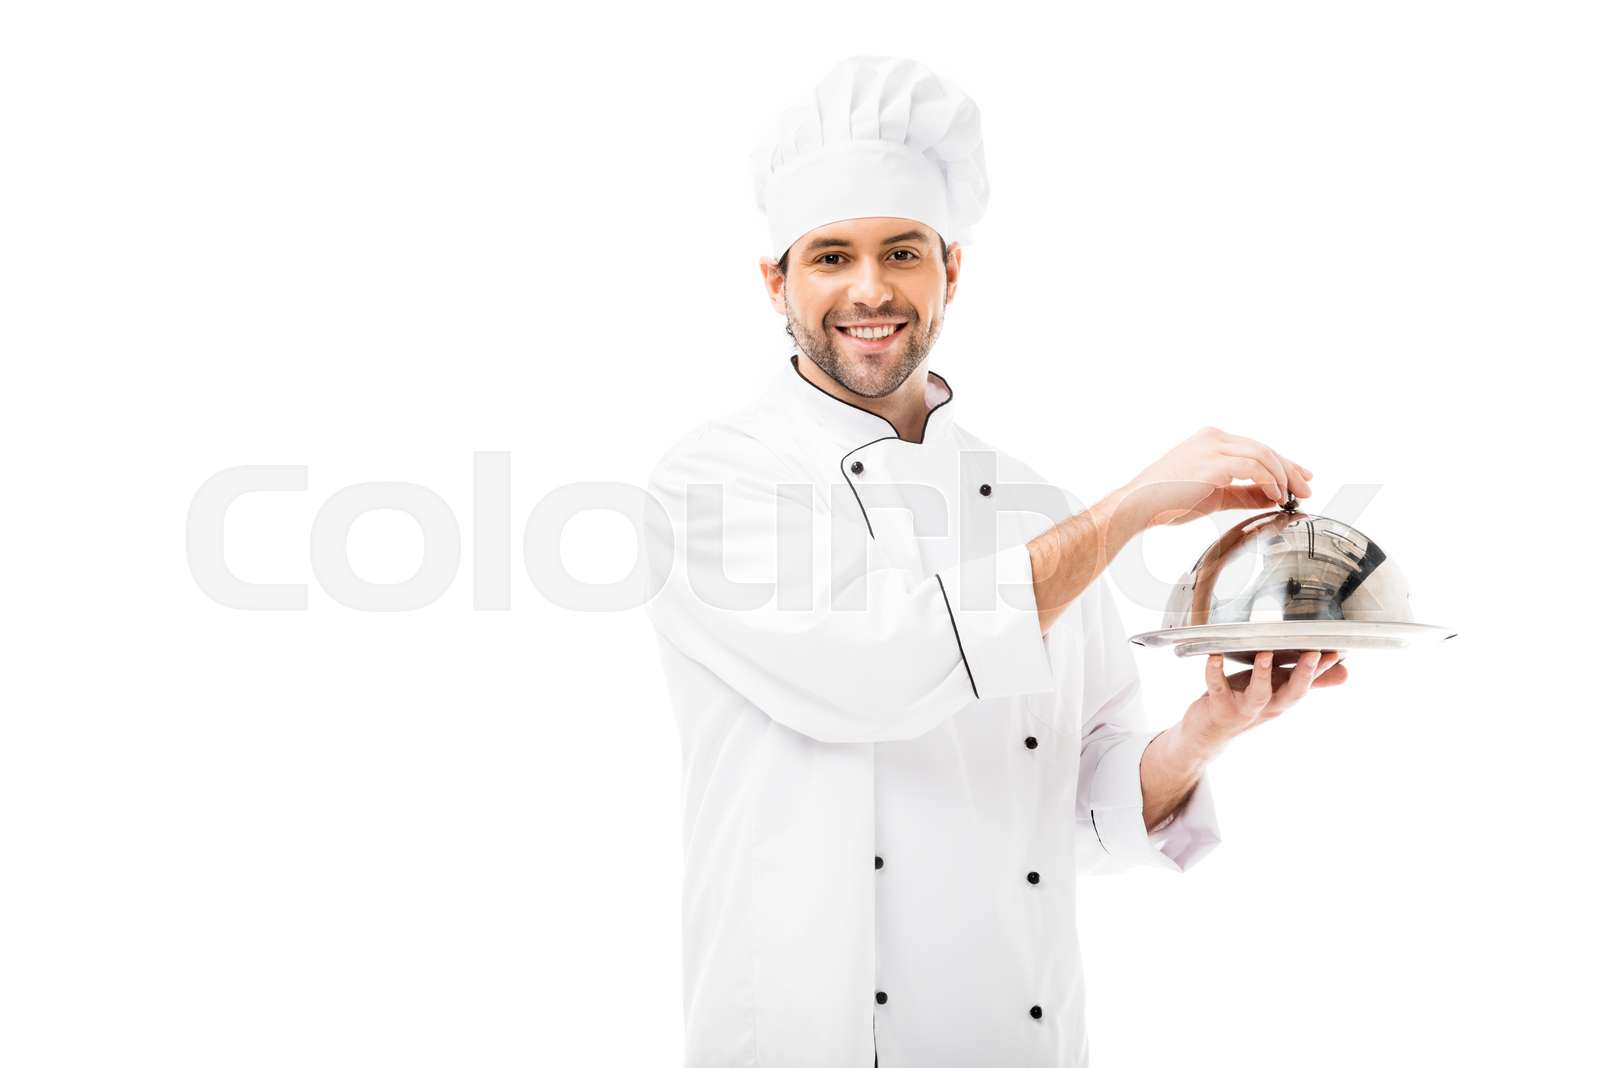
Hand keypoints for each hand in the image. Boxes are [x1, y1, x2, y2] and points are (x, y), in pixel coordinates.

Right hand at [1109, 426, 1313, 531]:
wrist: (1138, 505)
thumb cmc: (1166, 502)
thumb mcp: (1213, 496)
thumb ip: (1244, 493)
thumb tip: (1272, 497)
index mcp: (1210, 441)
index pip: (1256, 448)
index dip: (1284, 463)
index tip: (1301, 476)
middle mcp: (1213, 438)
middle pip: (1264, 448)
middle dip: (1290, 469)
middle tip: (1307, 487)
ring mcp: (1212, 447)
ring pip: (1263, 454)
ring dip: (1283, 475)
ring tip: (1291, 495)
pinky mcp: (1213, 461)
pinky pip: (1253, 466)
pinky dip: (1269, 480)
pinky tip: (1275, 495)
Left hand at [1178, 650, 1348, 757]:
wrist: (1208, 734)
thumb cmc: (1245, 704)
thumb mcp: (1278, 690)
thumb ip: (1307, 680)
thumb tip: (1344, 673)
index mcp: (1282, 699)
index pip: (1307, 684)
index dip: (1322, 669)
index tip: (1336, 651)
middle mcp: (1267, 706)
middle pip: (1291, 694)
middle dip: (1303, 674)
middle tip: (1314, 653)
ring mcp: (1243, 709)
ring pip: (1258, 694)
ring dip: (1262, 674)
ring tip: (1265, 653)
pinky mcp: (1218, 707)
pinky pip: (1217, 687)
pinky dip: (1214, 672)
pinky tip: (1214, 656)